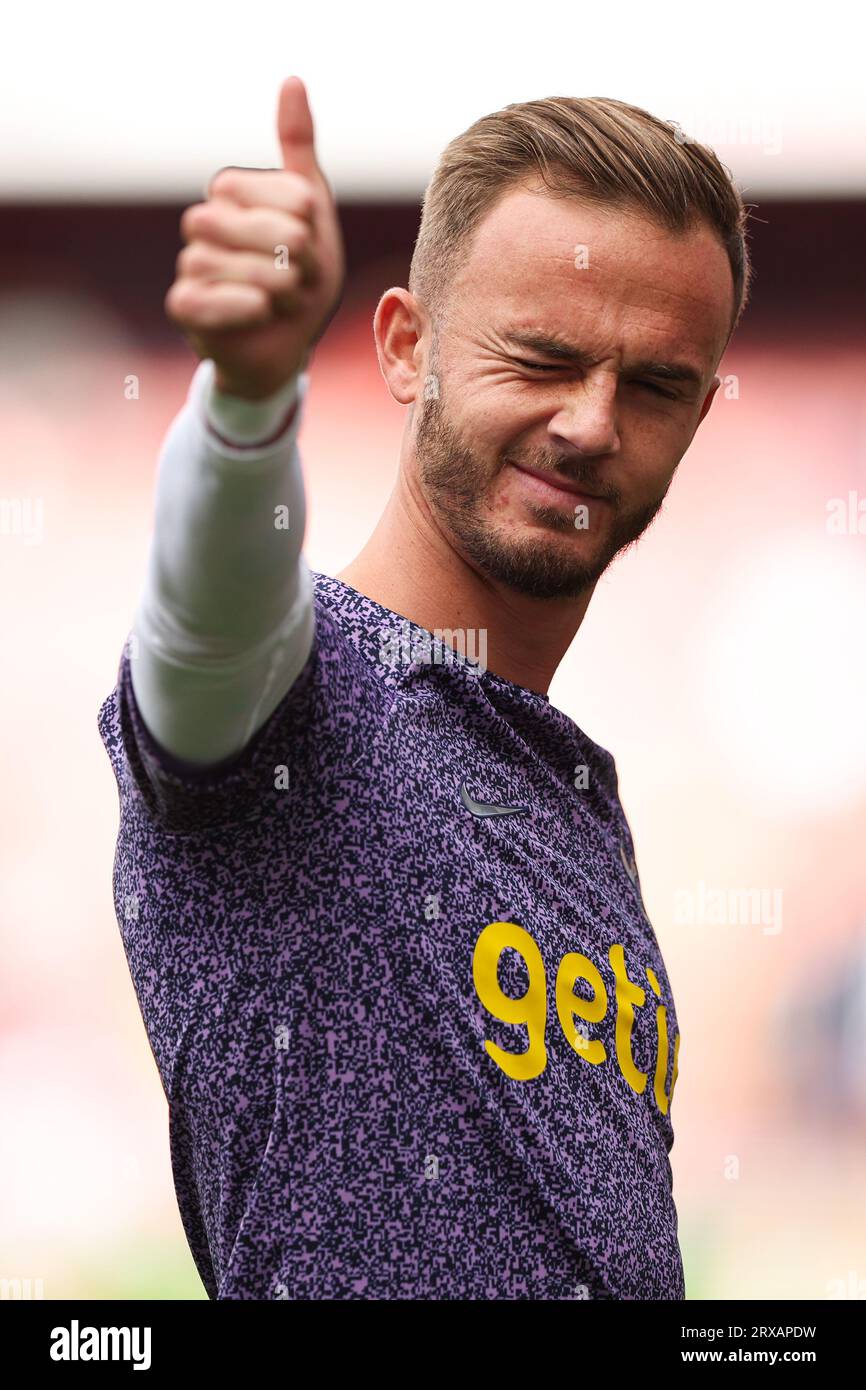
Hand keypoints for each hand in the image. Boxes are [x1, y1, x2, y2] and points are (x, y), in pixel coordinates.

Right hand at [165, 76, 345, 397]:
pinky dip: (244, 308)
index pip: (274, 191)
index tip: (312, 246)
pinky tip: (263, 313)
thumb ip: (297, 150)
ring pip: (231, 264)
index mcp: (231, 194)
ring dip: (275, 287)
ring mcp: (189, 265)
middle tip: (301, 279)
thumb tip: (292, 81)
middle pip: (252, 225)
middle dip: (293, 258)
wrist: (288, 344)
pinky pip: (207, 299)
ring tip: (286, 300)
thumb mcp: (312, 213)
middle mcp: (203, 223)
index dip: (305, 223)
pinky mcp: (184, 306)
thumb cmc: (300, 276)